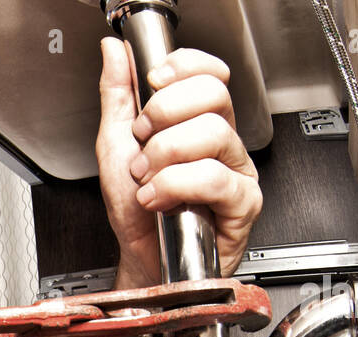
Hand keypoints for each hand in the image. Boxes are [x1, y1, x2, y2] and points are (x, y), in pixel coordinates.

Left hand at [96, 37, 261, 281]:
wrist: (141, 262)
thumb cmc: (136, 214)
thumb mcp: (115, 147)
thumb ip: (117, 98)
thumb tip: (114, 53)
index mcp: (198, 123)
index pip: (209, 73)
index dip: (183, 68)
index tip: (152, 83)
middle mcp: (222, 143)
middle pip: (213, 94)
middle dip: (165, 115)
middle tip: (143, 146)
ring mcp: (236, 171)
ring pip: (213, 133)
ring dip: (165, 158)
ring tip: (147, 181)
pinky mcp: (243, 203)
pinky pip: (215, 178)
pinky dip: (176, 187)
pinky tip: (158, 200)